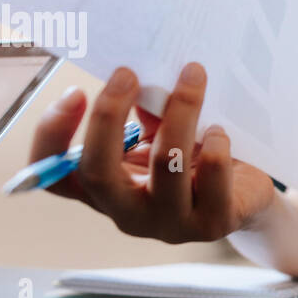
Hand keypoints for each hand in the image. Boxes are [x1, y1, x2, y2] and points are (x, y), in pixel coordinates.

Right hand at [28, 62, 276, 242]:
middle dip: (108, 115)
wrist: (245, 197)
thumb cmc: (193, 161)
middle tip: (127, 73)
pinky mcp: (211, 224)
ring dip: (180, 111)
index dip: (52, 136)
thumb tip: (133, 72)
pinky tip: (220, 130)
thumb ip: (142, 113)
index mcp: (104, 191)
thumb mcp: (158, 136)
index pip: (53, 177)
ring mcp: (169, 224)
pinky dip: (216, 144)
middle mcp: (128, 214)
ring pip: (166, 164)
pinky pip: (212, 177)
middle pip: (98, 172)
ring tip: (193, 76)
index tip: (73, 91)